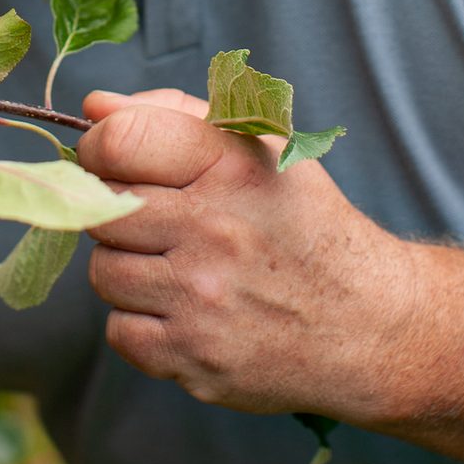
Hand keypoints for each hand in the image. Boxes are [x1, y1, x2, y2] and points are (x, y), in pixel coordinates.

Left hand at [78, 88, 416, 421]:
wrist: (369, 325)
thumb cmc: (304, 227)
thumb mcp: (262, 152)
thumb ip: (174, 116)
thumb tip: (94, 107)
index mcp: (233, 167)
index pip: (122, 141)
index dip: (99, 147)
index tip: (109, 159)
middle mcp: (216, 230)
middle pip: (103, 209)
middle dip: (116, 212)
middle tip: (154, 221)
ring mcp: (203, 298)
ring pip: (104, 271)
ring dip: (128, 269)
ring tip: (175, 268)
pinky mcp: (195, 356)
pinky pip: (118, 331)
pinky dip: (140, 323)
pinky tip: (182, 311)